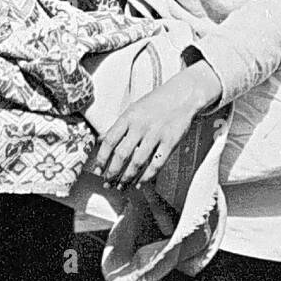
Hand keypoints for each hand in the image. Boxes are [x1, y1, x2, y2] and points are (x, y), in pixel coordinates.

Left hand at [93, 61, 222, 190]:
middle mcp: (141, 126)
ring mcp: (156, 134)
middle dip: (112, 172)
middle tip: (107, 182)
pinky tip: (139, 183)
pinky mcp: (170, 142)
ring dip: (127, 177)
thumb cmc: (157, 102)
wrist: (183, 95)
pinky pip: (156, 164)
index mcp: (129, 117)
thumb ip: (118, 126)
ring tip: (121, 186)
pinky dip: (146, 177)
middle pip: (121, 154)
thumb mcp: (133, 109)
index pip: (110, 141)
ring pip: (137, 162)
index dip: (101, 158)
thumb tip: (101, 139)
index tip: (97, 169)